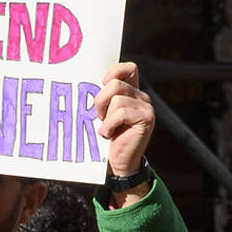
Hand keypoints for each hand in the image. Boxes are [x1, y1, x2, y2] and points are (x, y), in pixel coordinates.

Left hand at [92, 61, 155, 190]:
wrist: (119, 163)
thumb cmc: (107, 138)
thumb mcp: (103, 114)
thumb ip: (103, 98)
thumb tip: (85, 82)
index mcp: (132, 92)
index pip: (129, 68)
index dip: (114, 71)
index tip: (102, 83)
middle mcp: (142, 97)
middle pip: (115, 84)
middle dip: (100, 101)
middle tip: (100, 117)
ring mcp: (146, 107)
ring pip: (117, 99)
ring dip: (105, 116)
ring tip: (106, 128)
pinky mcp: (146, 118)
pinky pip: (122, 112)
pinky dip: (110, 125)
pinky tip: (109, 134)